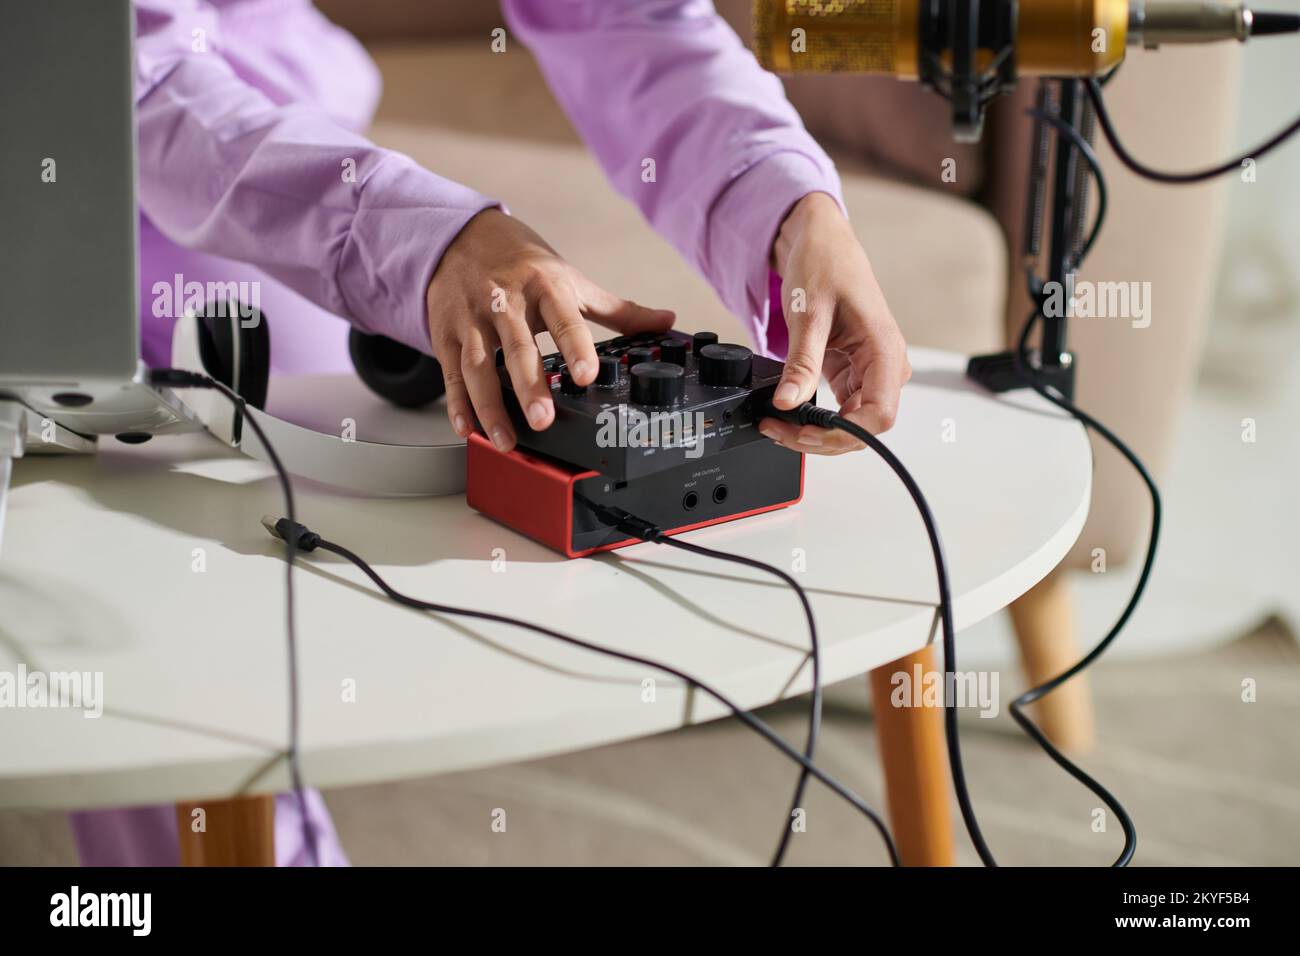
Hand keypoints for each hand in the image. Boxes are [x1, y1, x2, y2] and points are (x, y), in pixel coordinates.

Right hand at [427, 208, 673, 450]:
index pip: (564, 319)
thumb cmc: (522, 263)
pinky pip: (450, 370)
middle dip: (529, 386)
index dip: (576, 348)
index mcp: (544, 286)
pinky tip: (466, 426)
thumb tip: (666, 321)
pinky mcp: (446, 332)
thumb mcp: (571, 279)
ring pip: (478, 364)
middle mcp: (506, 302)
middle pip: (518, 348)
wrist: (462, 235)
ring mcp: (473, 318)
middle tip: (542, 419)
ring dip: (489, 404)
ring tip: (504, 438)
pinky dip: (456, 401)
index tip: (586, 376)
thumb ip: (618, 309)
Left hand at [760, 192, 910, 454]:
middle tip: (778, 430)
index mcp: (884, 349)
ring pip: (848, 423)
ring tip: (776, 424)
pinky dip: (812, 418)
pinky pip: (837, 409)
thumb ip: (801, 363)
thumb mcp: (808, 313)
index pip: (879, 415)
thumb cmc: (826, 264)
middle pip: (862, 427)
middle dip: (821, 438)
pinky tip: (786, 414)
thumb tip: (788, 403)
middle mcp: (884, 366)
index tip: (807, 432)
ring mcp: (869, 372)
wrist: (822, 243)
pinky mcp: (851, 373)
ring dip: (814, 432)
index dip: (844, 434)